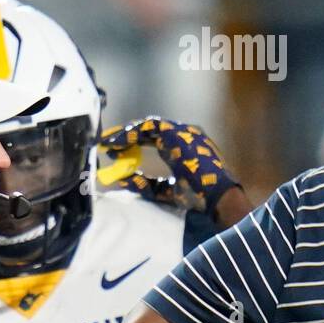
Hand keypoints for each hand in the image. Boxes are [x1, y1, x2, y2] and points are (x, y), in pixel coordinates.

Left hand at [99, 117, 240, 219]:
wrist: (216, 196)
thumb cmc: (197, 196)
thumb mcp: (166, 191)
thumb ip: (146, 185)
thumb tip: (123, 180)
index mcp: (184, 146)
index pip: (155, 139)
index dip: (135, 143)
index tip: (117, 152)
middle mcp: (184, 134)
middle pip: (149, 130)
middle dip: (127, 136)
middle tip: (108, 143)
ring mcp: (181, 131)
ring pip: (148, 126)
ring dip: (127, 133)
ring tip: (109, 142)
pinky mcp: (176, 132)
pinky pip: (149, 127)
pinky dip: (132, 133)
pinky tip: (119, 141)